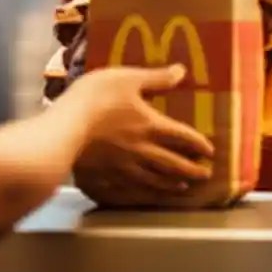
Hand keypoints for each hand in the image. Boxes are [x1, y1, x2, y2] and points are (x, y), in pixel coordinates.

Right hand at [62, 65, 214, 200]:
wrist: (61, 131)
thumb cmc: (93, 100)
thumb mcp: (126, 79)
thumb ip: (155, 78)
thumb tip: (181, 72)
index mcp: (150, 127)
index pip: (183, 137)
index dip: (199, 144)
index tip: (210, 151)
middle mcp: (142, 152)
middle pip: (174, 164)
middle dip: (192, 170)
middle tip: (205, 176)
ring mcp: (123, 170)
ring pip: (155, 182)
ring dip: (172, 185)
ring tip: (182, 188)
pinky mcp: (104, 182)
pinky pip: (130, 194)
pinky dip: (145, 198)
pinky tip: (148, 199)